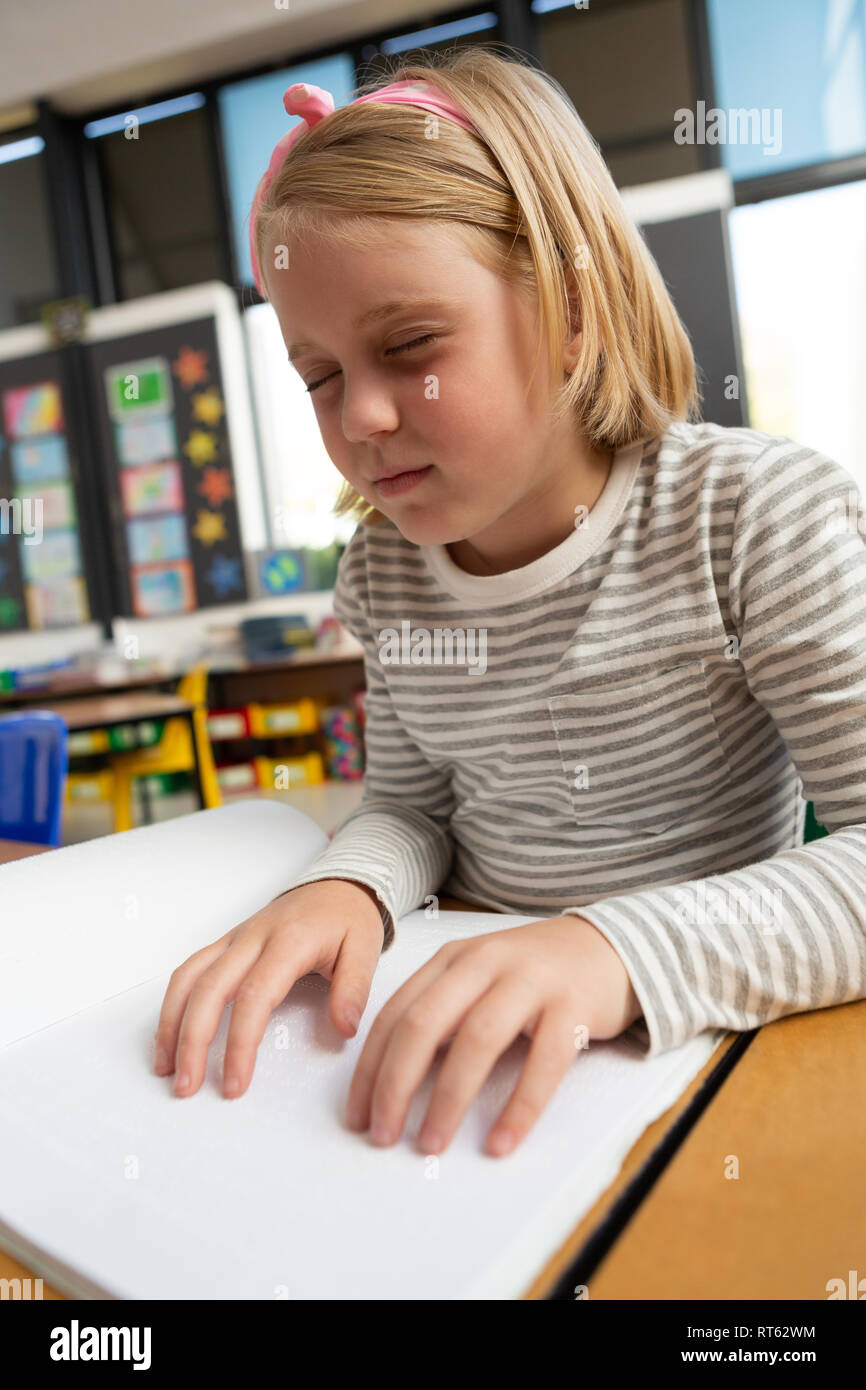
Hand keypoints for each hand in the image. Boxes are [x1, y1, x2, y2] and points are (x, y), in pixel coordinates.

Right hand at [152, 878, 384, 1097]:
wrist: (337, 883)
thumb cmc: (348, 918)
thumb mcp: (365, 948)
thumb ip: (355, 989)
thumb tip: (343, 1028)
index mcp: (288, 941)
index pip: (254, 997)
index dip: (239, 1044)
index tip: (235, 1083)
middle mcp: (253, 938)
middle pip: (208, 990)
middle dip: (192, 1042)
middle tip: (187, 1087)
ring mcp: (235, 939)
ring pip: (188, 978)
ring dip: (171, 1024)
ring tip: (166, 1068)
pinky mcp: (226, 943)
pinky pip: (188, 970)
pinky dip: (172, 1003)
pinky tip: (169, 1034)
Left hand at [344, 915, 641, 1157]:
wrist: (608, 947)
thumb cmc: (531, 974)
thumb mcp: (476, 978)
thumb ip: (438, 1012)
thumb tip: (389, 1081)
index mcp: (452, 959)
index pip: (395, 1014)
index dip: (370, 1069)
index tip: (357, 1116)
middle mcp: (484, 963)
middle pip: (424, 1024)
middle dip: (395, 1085)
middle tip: (383, 1135)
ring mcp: (530, 982)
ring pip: (477, 1040)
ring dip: (448, 1098)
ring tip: (432, 1144)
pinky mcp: (573, 1006)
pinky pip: (543, 1062)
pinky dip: (519, 1106)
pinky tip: (500, 1141)